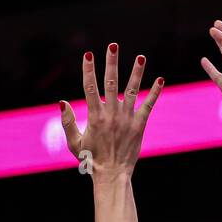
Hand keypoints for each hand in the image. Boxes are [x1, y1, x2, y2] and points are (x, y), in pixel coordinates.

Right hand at [60, 44, 162, 176]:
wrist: (112, 175)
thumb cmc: (91, 160)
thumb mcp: (74, 143)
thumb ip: (68, 122)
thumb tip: (62, 101)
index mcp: (95, 117)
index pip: (90, 88)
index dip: (88, 70)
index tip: (88, 54)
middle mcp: (111, 115)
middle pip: (111, 83)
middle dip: (111, 63)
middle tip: (113, 45)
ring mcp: (127, 119)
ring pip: (131, 91)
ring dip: (136, 72)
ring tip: (140, 57)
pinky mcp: (139, 126)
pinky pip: (148, 106)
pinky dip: (154, 93)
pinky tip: (160, 79)